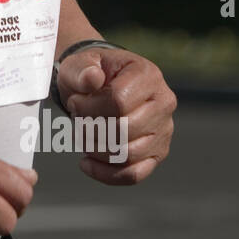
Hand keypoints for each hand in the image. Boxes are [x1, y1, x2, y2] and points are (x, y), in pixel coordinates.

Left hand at [58, 46, 175, 184]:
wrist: (99, 86)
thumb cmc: (91, 75)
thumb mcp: (80, 64)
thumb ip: (82, 70)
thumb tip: (92, 78)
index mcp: (148, 76)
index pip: (119, 101)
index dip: (90, 108)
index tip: (74, 103)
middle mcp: (163, 103)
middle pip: (124, 130)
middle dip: (91, 129)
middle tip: (78, 120)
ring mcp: (163, 131)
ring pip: (128, 154)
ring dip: (95, 150)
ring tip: (82, 135)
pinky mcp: (156, 153)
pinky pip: (134, 174)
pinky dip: (107, 174)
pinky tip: (87, 163)